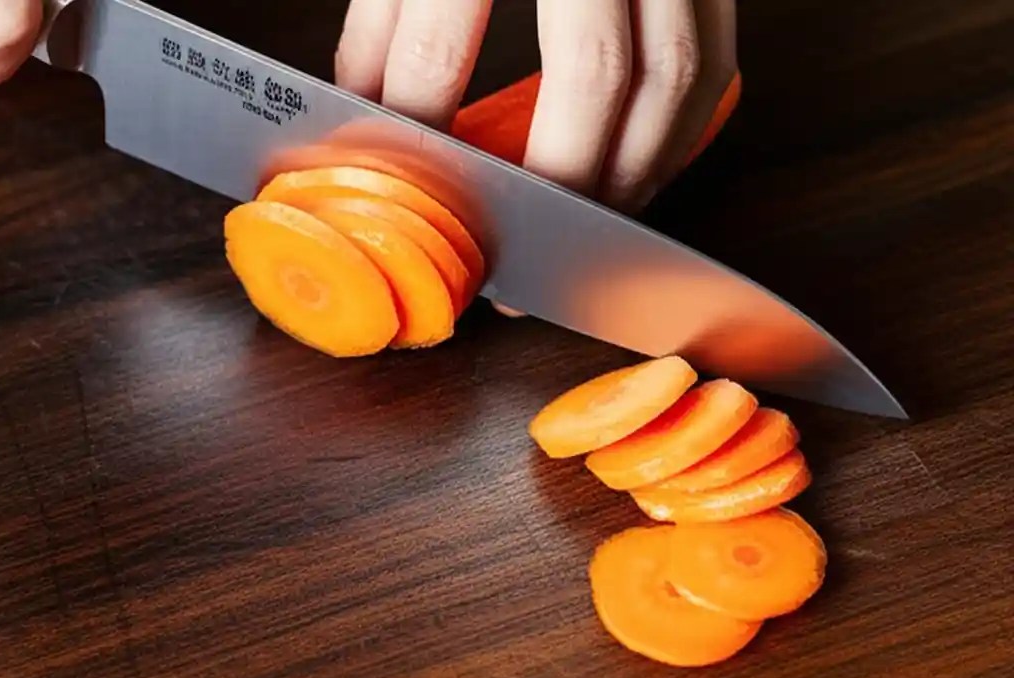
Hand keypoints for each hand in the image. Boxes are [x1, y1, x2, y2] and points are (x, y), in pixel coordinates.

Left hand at [335, 0, 737, 213]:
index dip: (419, 121)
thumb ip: (386, 18)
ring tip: (580, 227)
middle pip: (594, 75)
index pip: (446, 30)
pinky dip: (678, 135)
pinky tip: (635, 172)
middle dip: (550, 180)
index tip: (411, 181)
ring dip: (629, 175)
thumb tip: (369, 118)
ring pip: (679, 80)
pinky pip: (718, 61)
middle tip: (513, 245)